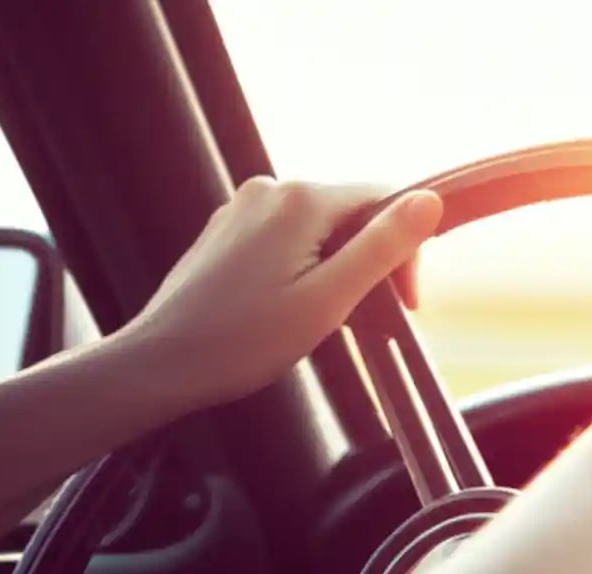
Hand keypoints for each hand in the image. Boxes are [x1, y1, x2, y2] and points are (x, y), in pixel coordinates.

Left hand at [122, 178, 442, 407]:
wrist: (161, 364)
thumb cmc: (244, 340)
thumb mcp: (330, 298)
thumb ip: (383, 246)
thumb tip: (430, 200)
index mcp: (301, 200)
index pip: (384, 202)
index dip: (405, 253)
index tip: (403, 306)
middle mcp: (271, 190)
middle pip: (352, 215)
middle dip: (370, 265)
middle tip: (367, 323)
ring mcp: (244, 208)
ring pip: (321, 231)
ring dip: (339, 272)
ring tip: (327, 322)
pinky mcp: (228, 231)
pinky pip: (288, 240)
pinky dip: (306, 270)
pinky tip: (294, 310)